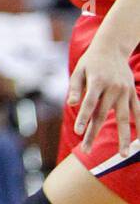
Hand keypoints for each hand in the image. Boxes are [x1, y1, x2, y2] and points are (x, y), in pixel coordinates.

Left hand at [67, 36, 139, 153]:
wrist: (113, 48)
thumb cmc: (91, 62)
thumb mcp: (78, 70)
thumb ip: (75, 88)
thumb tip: (70, 104)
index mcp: (97, 82)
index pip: (89, 104)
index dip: (83, 118)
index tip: (78, 132)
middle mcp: (113, 88)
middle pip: (103, 115)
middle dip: (93, 134)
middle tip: (85, 151)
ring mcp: (125, 92)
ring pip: (124, 118)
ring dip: (124, 138)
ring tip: (122, 155)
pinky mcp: (133, 93)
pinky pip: (138, 112)